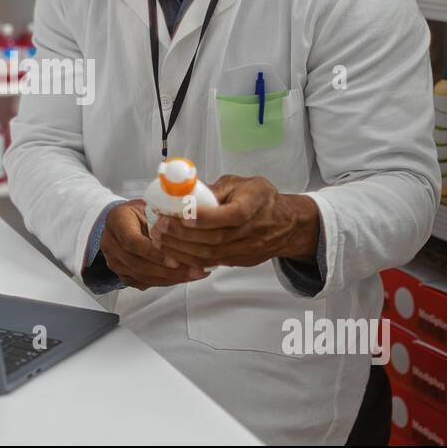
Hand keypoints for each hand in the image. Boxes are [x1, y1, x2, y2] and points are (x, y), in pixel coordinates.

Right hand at [100, 200, 210, 289]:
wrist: (126, 221)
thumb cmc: (142, 211)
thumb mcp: (151, 205)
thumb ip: (164, 216)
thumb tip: (191, 223)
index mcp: (116, 220)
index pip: (132, 242)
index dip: (154, 253)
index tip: (176, 260)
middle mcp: (110, 243)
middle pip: (137, 264)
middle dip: (167, 271)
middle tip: (194, 271)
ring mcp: (114, 261)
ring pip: (142, 277)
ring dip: (170, 279)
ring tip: (194, 275)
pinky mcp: (122, 274)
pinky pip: (144, 283)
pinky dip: (165, 282)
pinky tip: (184, 277)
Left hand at [149, 175, 320, 268]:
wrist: (286, 224)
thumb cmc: (262, 199)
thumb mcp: (243, 183)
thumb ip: (217, 189)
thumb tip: (186, 191)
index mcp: (254, 206)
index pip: (231, 215)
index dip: (205, 217)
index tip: (182, 213)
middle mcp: (252, 231)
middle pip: (214, 239)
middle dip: (183, 234)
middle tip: (161, 226)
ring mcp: (245, 250)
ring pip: (210, 255)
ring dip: (181, 249)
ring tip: (161, 239)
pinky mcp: (239, 261)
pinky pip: (211, 264)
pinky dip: (189, 259)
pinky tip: (173, 251)